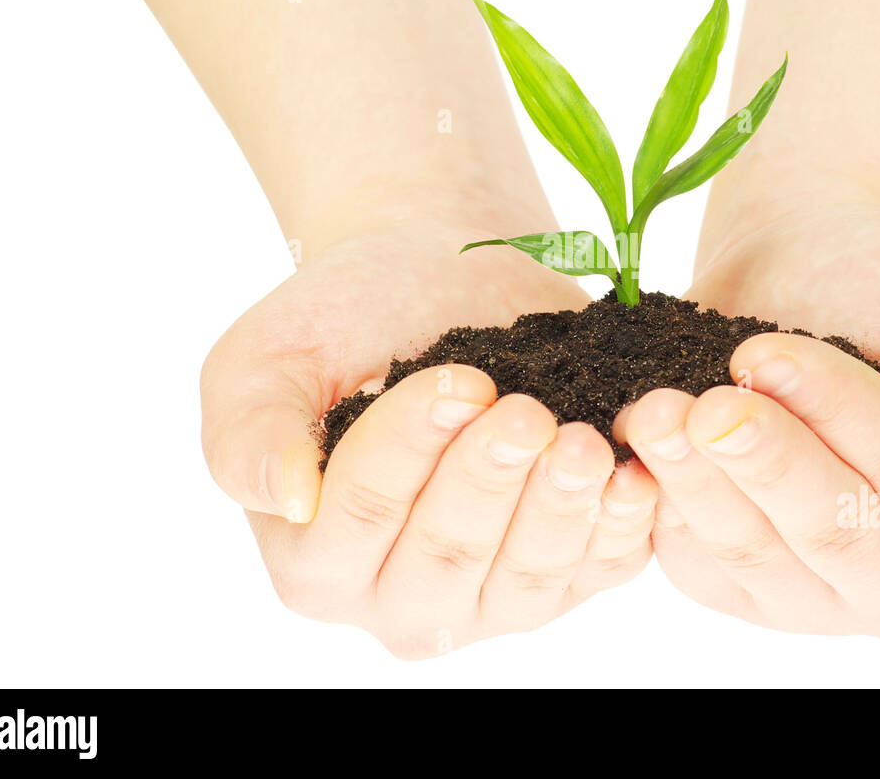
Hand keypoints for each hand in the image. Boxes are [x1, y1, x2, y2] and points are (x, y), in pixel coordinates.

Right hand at [200, 224, 656, 657]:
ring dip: (560, 508)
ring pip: (529, 578)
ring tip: (580, 441)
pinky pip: (600, 568)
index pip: (360, 516)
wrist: (435, 282)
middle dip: (490, 481)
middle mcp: (399, 596)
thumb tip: (287, 496)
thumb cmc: (345, 318)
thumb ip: (248, 432)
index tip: (459, 380)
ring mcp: (491, 596)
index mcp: (314, 559)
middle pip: (449, 556)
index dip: (410, 450)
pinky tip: (631, 474)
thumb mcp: (266, 358)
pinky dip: (620, 524)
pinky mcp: (569, 572)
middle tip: (528, 414)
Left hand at [620, 200, 879, 639]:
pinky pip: (700, 566)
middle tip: (703, 401)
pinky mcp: (744, 591)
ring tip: (655, 412)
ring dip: (699, 483)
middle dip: (765, 462)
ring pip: (758, 559)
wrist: (804, 272)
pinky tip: (641, 449)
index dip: (840, 416)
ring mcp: (826, 601)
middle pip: (838, 538)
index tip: (767, 355)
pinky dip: (665, 506)